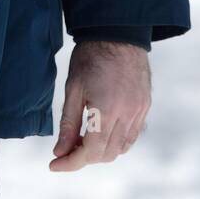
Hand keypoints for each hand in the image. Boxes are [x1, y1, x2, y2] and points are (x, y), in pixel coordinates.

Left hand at [49, 41, 150, 171]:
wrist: (118, 34)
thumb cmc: (90, 57)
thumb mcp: (73, 88)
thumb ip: (68, 124)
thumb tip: (60, 152)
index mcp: (106, 110)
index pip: (89, 151)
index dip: (71, 162)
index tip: (54, 165)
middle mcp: (127, 115)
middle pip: (105, 154)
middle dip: (83, 157)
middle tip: (65, 149)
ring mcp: (139, 112)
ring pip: (120, 149)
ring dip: (100, 152)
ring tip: (81, 140)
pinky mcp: (145, 108)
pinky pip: (131, 137)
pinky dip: (116, 142)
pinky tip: (101, 133)